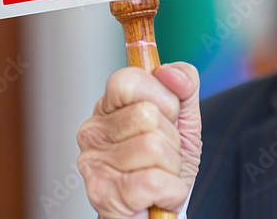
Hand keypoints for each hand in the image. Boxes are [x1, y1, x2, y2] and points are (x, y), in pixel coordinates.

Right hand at [77, 62, 201, 217]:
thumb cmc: (164, 168)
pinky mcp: (102, 193)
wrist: (157, 212)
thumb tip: (169, 71)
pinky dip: (170, 191)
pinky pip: (153, 181)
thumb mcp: (183, 122)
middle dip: (171, 138)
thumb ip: (184, 88)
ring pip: (153, 147)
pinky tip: (160, 195)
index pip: (127, 79)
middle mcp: (92, 131)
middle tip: (163, 156)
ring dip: (172, 167)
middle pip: (147, 114)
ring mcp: (93, 162)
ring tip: (160, 176)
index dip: (161, 96)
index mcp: (109, 108)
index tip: (168, 116)